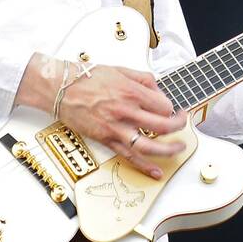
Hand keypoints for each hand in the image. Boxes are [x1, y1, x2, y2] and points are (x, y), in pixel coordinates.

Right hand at [17, 54, 185, 179]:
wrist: (61, 88)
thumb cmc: (87, 77)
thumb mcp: (120, 70)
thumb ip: (143, 79)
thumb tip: (158, 90)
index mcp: (131, 92)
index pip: (164, 106)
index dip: (171, 108)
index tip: (171, 109)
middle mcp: (126, 111)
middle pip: (163, 125)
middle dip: (178, 127)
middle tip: (182, 125)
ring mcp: (116, 128)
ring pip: (150, 145)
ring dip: (169, 150)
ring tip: (178, 149)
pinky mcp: (106, 139)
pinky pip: (128, 156)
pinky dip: (144, 166)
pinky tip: (155, 171)